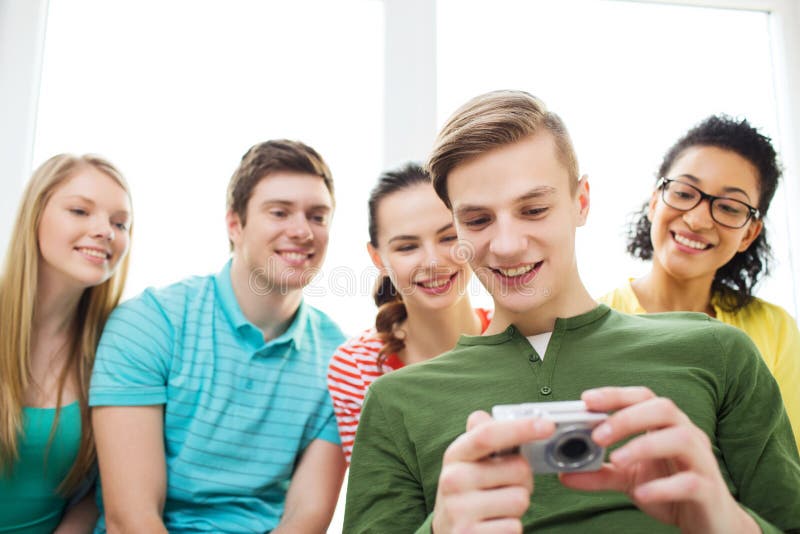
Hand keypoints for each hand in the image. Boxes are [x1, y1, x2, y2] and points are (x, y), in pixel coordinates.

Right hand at [432, 410, 554, 532]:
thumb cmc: (466, 493)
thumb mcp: (467, 463)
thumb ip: (480, 438)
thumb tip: (481, 416)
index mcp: (455, 455)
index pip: (488, 435)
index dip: (520, 427)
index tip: (547, 424)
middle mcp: (453, 480)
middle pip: (518, 469)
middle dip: (523, 479)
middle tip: (506, 487)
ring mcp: (460, 510)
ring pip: (521, 499)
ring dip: (517, 506)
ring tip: (498, 508)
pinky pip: (515, 527)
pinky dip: (511, 527)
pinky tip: (494, 525)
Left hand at [560, 387, 758, 533]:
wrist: (709, 523)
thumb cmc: (671, 490)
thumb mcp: (630, 479)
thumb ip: (600, 473)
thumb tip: (563, 474)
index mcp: (666, 425)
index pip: (643, 397)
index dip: (616, 394)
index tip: (586, 399)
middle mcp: (687, 435)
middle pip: (663, 408)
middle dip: (627, 417)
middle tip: (597, 436)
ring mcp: (701, 460)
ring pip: (681, 438)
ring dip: (644, 446)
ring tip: (615, 461)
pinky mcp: (709, 489)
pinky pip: (690, 482)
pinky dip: (664, 487)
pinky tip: (641, 495)